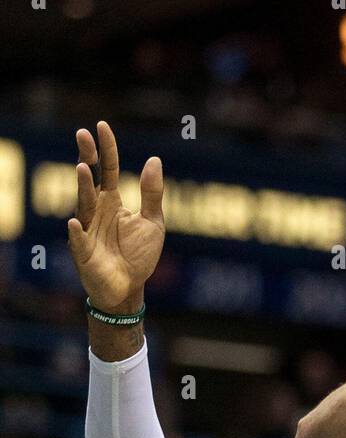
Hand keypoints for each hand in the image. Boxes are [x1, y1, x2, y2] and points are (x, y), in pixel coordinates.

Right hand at [67, 121, 164, 311]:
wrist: (130, 288)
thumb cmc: (139, 255)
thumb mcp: (153, 222)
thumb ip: (152, 193)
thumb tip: (155, 159)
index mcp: (112, 201)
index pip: (107, 168)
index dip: (106, 148)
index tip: (102, 126)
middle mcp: (96, 211)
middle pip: (90, 179)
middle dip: (86, 157)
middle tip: (83, 134)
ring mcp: (88, 229)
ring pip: (83, 205)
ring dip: (83, 188)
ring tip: (83, 169)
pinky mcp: (84, 252)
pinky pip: (79, 241)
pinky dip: (77, 233)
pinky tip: (76, 224)